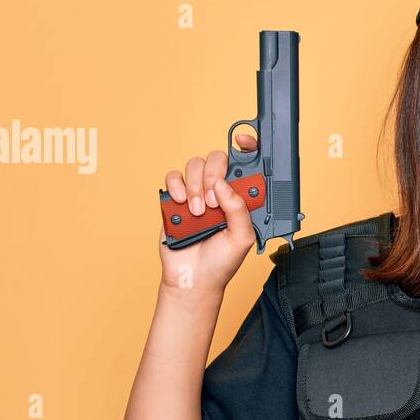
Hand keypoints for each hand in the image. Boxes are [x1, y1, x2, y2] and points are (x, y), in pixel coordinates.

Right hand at [157, 133, 258, 295]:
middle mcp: (219, 190)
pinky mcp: (175, 198)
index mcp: (241, 196)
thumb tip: (222, 184)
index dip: (247, 147)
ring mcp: (196, 192)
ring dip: (196, 186)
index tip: (242, 141)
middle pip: (217, 159)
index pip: (246, 164)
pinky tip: (182, 204)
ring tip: (199, 212)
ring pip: (194, 165)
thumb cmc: (222, 261)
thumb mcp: (242, 237)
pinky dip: (176, 187)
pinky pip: (173, 177)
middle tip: (213, 199)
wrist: (193, 278)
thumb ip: (239, 209)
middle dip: (214, 174)